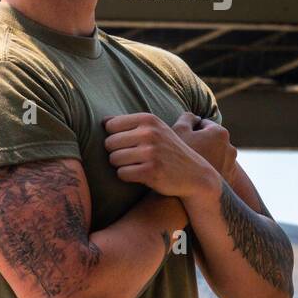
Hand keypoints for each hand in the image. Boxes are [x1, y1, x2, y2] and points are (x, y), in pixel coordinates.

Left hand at [102, 112, 220, 200]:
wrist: (195, 174)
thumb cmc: (168, 151)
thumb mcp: (156, 130)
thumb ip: (130, 124)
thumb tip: (103, 121)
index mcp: (148, 120)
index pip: (110, 126)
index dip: (115, 137)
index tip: (129, 144)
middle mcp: (149, 133)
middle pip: (109, 144)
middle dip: (116, 153)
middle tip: (133, 158)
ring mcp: (151, 152)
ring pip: (113, 159)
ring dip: (121, 166)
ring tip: (137, 166)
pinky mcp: (150, 171)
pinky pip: (121, 174)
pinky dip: (127, 177)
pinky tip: (140, 176)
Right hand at [172, 111, 236, 181]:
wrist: (186, 194)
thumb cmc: (180, 159)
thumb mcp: (177, 131)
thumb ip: (186, 118)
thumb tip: (194, 117)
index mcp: (220, 132)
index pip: (202, 123)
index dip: (188, 130)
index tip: (179, 140)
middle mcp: (230, 147)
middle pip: (210, 139)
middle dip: (198, 143)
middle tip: (183, 153)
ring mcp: (232, 165)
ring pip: (214, 154)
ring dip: (204, 156)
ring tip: (188, 166)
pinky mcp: (229, 180)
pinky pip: (217, 169)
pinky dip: (208, 169)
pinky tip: (195, 177)